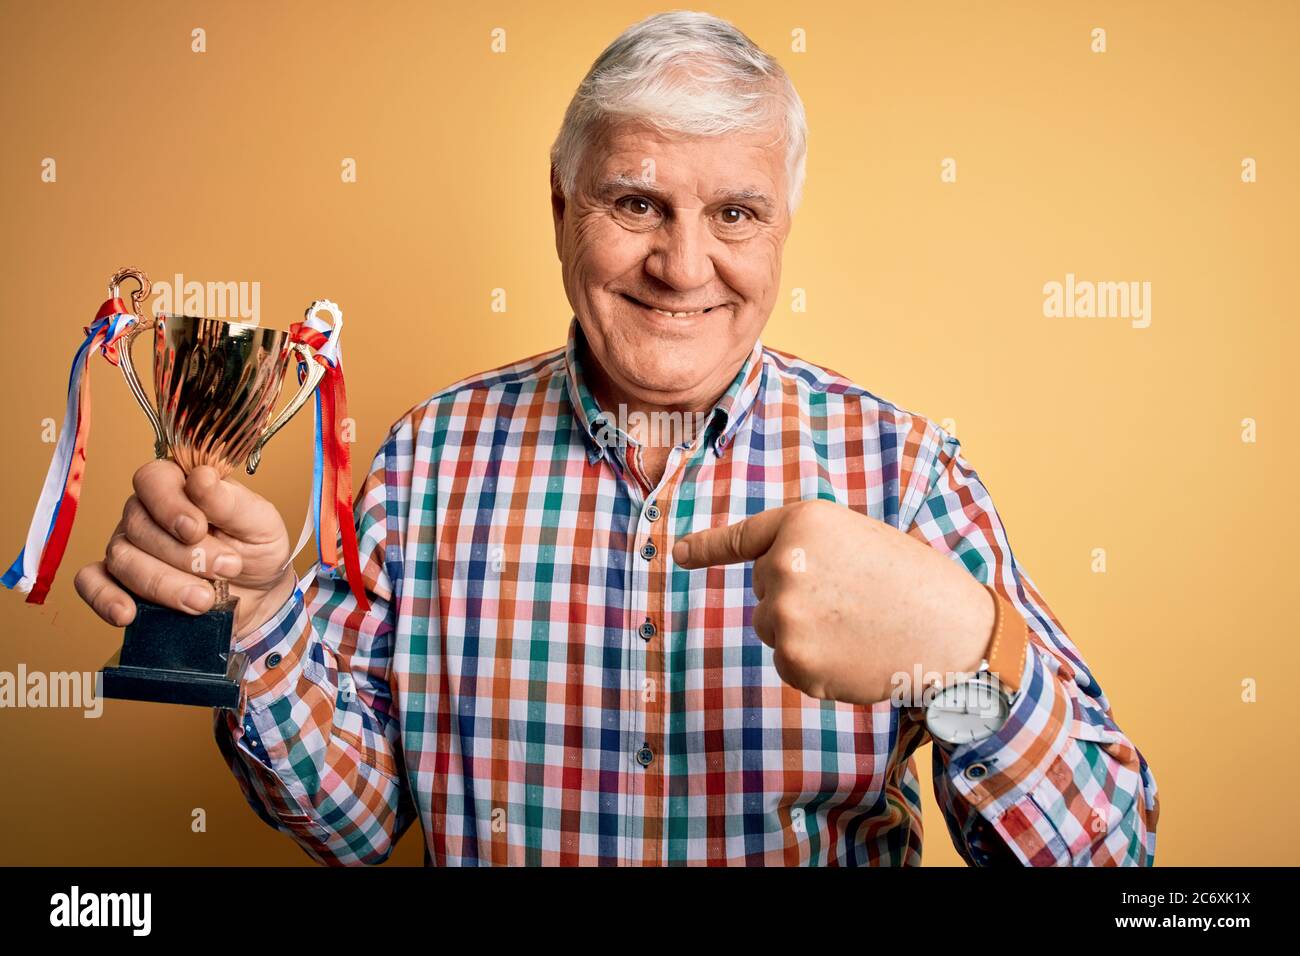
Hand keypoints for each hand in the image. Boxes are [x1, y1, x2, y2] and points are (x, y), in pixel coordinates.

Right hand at [74, 460, 296, 638]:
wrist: (258, 597)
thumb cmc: (256, 550)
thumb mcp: (260, 523)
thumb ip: (231, 502)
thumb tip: (201, 477)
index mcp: (180, 485)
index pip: (153, 479)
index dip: (170, 505)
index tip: (198, 530)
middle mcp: (147, 512)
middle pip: (138, 525)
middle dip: (183, 555)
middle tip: (225, 570)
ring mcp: (128, 546)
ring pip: (122, 558)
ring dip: (163, 583)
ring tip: (203, 599)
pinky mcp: (119, 582)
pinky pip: (92, 583)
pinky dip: (105, 599)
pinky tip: (127, 614)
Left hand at [672, 499, 994, 705]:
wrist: (956, 635)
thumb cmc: (916, 582)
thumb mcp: (859, 539)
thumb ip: (809, 550)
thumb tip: (771, 580)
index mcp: (805, 522)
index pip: (745, 537)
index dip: (707, 547)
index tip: (677, 553)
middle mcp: (784, 565)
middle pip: (764, 588)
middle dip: (797, 594)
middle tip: (854, 598)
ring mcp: (785, 617)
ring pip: (773, 628)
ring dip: (804, 631)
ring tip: (858, 627)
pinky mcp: (794, 664)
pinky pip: (789, 663)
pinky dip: (816, 666)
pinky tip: (855, 656)